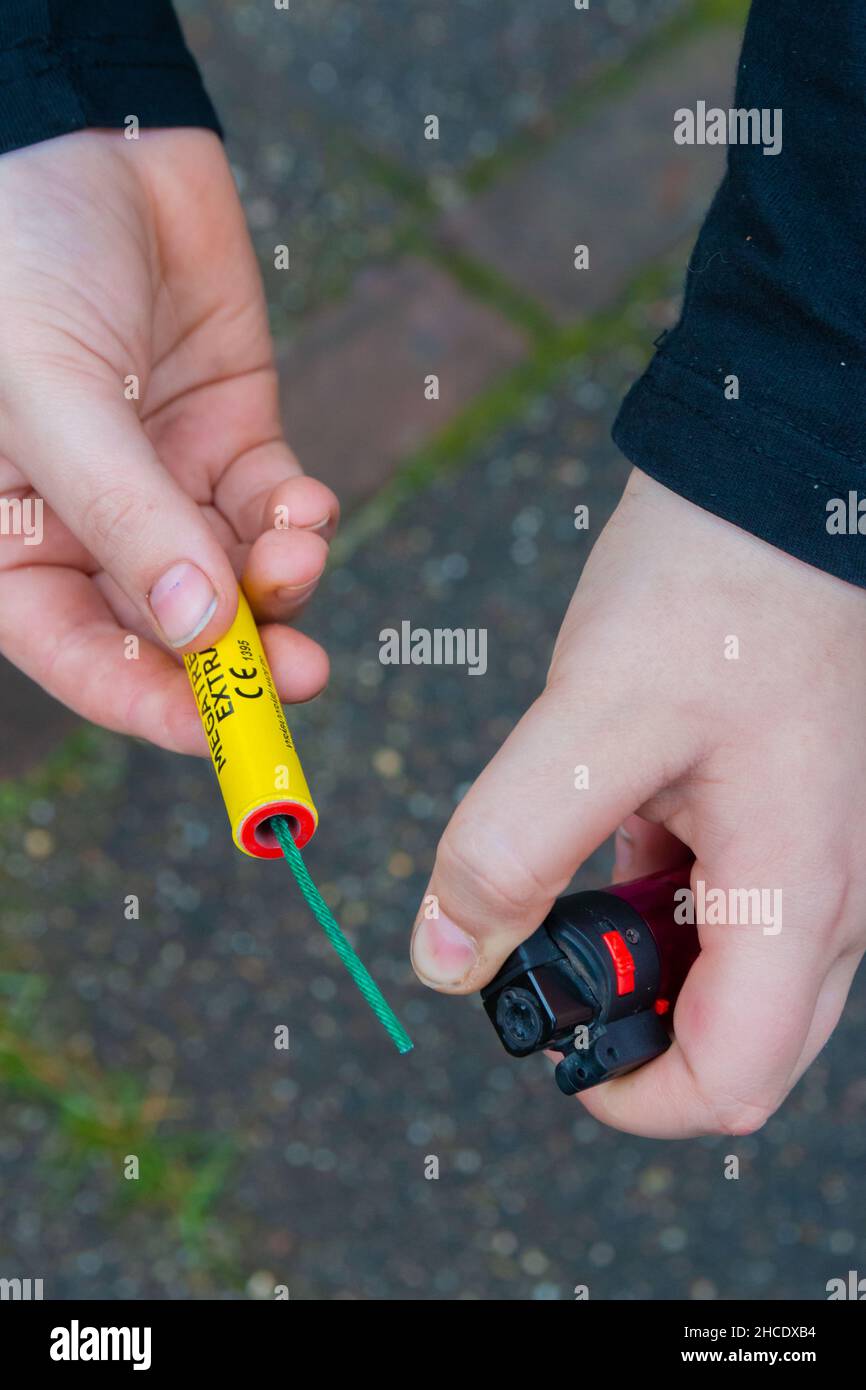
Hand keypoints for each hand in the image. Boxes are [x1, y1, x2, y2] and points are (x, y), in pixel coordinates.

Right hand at [0, 129, 336, 753]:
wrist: (84, 134)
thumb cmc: (18, 258)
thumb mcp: (51, 394)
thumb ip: (125, 516)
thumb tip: (201, 635)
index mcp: (13, 540)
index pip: (83, 655)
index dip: (153, 704)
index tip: (229, 736)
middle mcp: (89, 527)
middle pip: (174, 630)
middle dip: (242, 656)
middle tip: (302, 675)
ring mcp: (165, 484)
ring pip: (237, 575)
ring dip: (280, 582)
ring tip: (299, 551)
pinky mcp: (229, 436)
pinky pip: (273, 507)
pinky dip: (299, 517)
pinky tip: (305, 501)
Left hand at [411, 469, 865, 1137]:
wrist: (769, 487)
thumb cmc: (711, 589)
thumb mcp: (589, 722)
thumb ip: (510, 848)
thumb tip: (443, 960)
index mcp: (798, 892)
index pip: (733, 1081)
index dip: (630, 1095)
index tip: (547, 1045)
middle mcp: (822, 893)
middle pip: (730, 1038)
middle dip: (627, 1021)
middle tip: (547, 947)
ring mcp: (807, 852)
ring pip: (718, 967)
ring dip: (631, 950)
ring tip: (571, 867)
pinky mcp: (775, 812)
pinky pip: (712, 895)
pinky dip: (644, 892)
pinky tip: (602, 826)